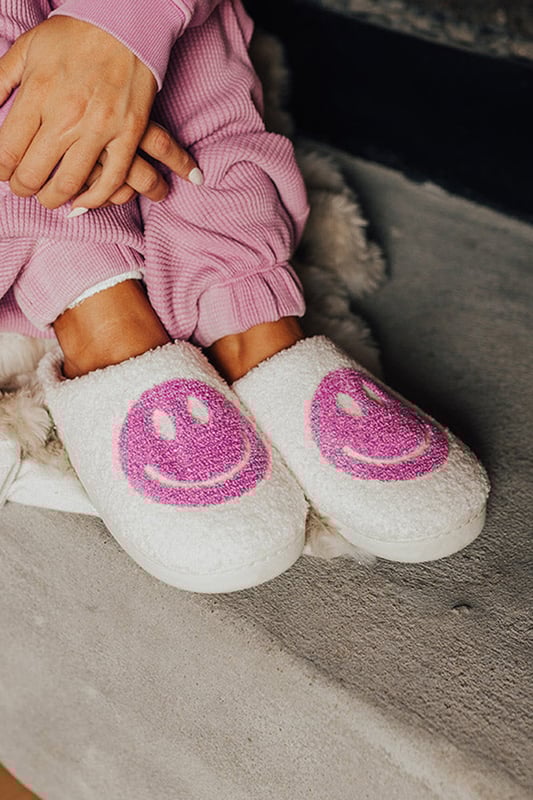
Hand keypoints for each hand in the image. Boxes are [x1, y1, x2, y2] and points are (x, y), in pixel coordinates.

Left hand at [0, 16, 199, 209]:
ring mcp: (100, 128)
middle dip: (22, 187)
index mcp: (38, 93)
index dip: (0, 171)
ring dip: (53, 198)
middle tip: (23, 185)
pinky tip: (82, 201)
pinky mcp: (128, 135)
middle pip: (33, 173)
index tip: (3, 171)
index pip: (7, 152)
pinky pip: (111, 181)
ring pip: (69, 183)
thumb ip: (0, 82)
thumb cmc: (73, 36)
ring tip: (48, 196)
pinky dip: (93, 199)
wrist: (125, 25)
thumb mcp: (26, 51)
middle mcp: (67, 115)